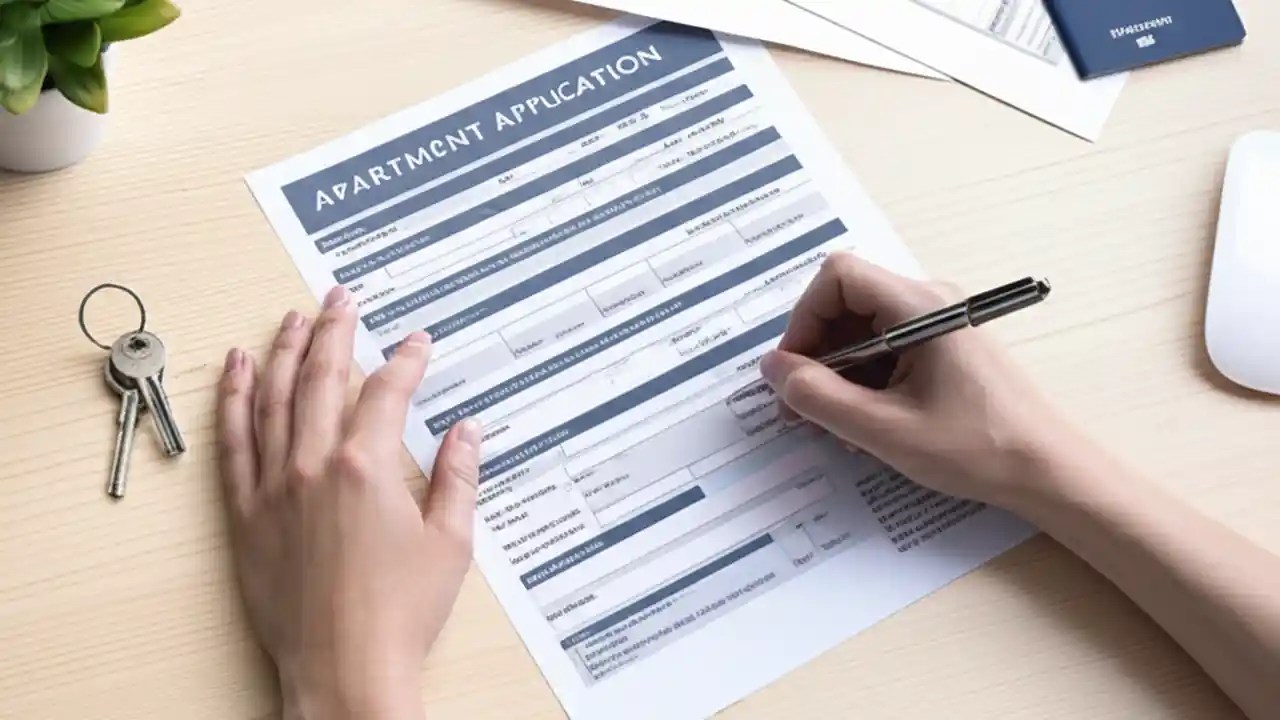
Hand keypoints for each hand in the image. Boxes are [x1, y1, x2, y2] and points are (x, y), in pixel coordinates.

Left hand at [215, 286, 481, 719]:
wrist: (345, 671)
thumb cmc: (399, 616)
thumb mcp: (450, 543)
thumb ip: (458, 478)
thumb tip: (466, 432)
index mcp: (367, 469)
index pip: (387, 392)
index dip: (406, 360)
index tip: (416, 343)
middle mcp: (314, 468)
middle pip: (323, 378)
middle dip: (336, 330)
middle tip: (342, 299)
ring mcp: (274, 489)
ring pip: (274, 399)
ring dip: (285, 352)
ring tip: (293, 319)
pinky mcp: (247, 516)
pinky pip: (233, 443)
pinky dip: (233, 401)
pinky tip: (237, 371)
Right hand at [760, 253, 1067, 509]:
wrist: (1047, 471)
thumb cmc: (975, 449)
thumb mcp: (883, 430)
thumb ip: (818, 397)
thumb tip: (772, 369)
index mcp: (920, 306)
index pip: (838, 276)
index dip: (804, 318)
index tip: (794, 371)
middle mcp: (930, 301)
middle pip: (848, 302)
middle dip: (816, 352)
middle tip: (802, 406)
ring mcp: (940, 323)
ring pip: (864, 328)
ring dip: (839, 373)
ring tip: (837, 425)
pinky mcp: (945, 347)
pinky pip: (888, 348)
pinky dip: (865, 380)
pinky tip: (867, 423)